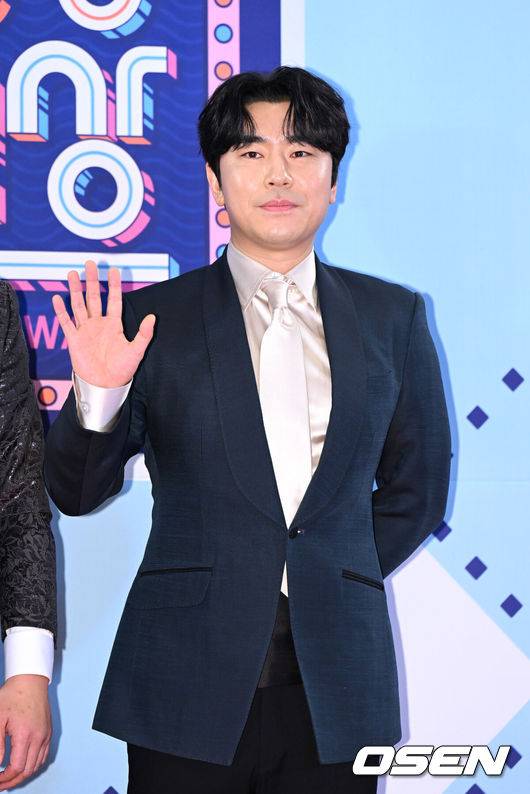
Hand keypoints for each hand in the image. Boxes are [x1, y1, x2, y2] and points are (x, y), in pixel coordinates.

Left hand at [0, 675, 50, 788]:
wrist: (30, 681)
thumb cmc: (12, 696)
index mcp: (25, 734)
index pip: (16, 767)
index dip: (5, 779)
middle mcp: (39, 737)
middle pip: (28, 770)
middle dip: (13, 781)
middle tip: (0, 784)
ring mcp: (46, 735)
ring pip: (37, 765)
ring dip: (23, 775)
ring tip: (10, 777)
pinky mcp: (48, 732)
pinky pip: (43, 756)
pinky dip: (33, 765)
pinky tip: (23, 765)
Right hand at [52, 259, 155, 387]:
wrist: (106, 385)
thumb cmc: (122, 370)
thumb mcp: (137, 351)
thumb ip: (144, 334)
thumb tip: (153, 317)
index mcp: (114, 325)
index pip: (113, 300)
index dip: (113, 285)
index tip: (114, 270)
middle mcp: (98, 324)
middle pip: (93, 297)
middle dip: (92, 281)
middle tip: (90, 264)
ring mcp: (85, 331)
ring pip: (79, 305)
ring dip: (75, 290)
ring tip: (72, 274)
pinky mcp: (74, 340)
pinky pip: (66, 322)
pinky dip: (61, 311)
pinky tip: (57, 298)